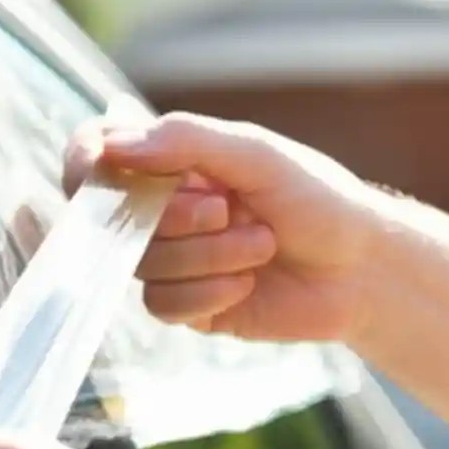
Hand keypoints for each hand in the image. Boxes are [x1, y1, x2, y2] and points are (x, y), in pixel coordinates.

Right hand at [64, 112, 383, 342]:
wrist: (363, 269)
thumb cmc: (317, 201)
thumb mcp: (256, 154)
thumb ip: (185, 142)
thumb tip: (110, 146)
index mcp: (174, 162)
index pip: (95, 157)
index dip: (85, 165)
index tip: (102, 170)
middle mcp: (165, 210)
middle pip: (117, 219)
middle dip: (175, 219)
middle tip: (229, 211)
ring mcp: (175, 261)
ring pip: (141, 266)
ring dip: (205, 257)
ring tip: (261, 246)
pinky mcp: (191, 307)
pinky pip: (162, 306)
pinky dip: (206, 294)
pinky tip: (246, 285)